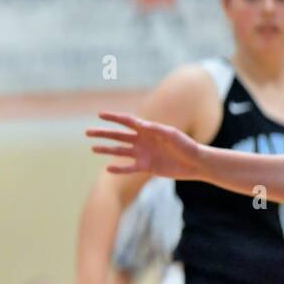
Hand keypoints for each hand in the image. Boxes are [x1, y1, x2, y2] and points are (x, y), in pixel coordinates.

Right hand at [87, 112, 203, 179]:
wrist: (196, 163)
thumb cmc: (186, 145)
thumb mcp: (172, 134)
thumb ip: (156, 129)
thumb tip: (140, 124)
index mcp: (148, 130)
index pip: (126, 121)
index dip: (113, 117)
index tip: (99, 114)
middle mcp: (142, 141)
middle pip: (118, 136)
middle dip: (103, 133)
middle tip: (87, 132)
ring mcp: (143, 154)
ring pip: (120, 151)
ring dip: (106, 149)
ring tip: (92, 148)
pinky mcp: (146, 167)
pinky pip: (129, 168)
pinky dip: (119, 168)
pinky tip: (107, 167)